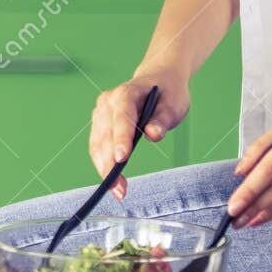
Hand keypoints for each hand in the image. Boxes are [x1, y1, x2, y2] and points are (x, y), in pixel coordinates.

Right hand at [90, 69, 190, 200]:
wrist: (159, 80)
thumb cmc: (168, 94)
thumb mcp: (174, 105)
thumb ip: (162, 120)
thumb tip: (153, 135)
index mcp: (127, 93)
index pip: (122, 117)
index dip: (121, 138)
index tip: (122, 159)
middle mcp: (108, 102)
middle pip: (105, 135)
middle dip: (110, 164)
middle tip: (120, 190)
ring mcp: (101, 112)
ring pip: (97, 144)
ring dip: (104, 168)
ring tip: (118, 191)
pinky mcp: (100, 123)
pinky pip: (97, 146)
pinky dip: (102, 164)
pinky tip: (112, 181)